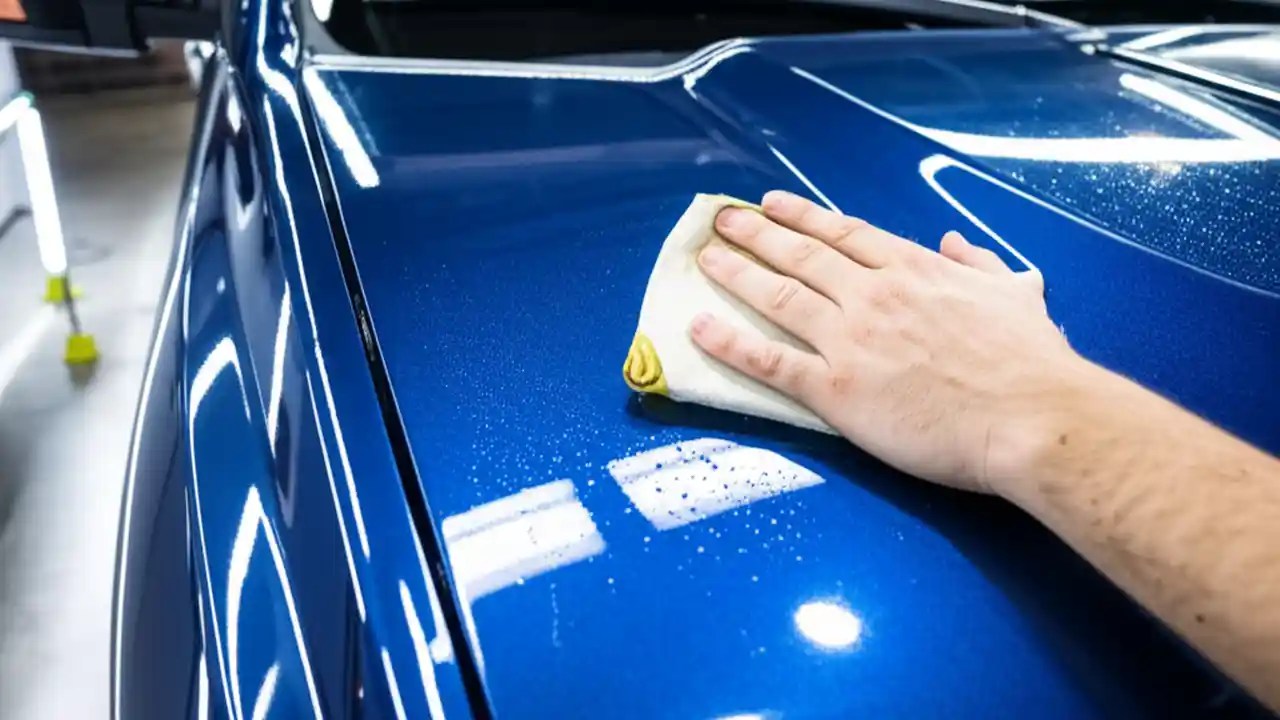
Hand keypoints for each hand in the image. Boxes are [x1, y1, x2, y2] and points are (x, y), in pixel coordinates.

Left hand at [690, 191, 1081, 493]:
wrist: (1032, 418)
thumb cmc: (1032, 363)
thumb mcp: (1016, 293)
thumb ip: (980, 264)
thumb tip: (954, 242)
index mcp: (914, 271)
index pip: (846, 234)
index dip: (803, 217)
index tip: (773, 204)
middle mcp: (873, 296)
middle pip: (802, 256)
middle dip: (757, 234)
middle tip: (723, 221)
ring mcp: (850, 341)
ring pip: (779, 297)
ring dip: (737, 275)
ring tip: (706, 260)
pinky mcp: (836, 390)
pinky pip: (770, 361)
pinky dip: (730, 343)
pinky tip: (699, 328)